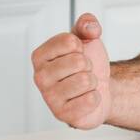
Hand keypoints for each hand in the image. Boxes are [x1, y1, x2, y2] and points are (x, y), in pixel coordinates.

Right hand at [31, 13, 110, 128]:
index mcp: (40, 56)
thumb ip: (87, 24)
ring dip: (92, 82)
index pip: (68, 41)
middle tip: (82, 71)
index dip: (81, 45)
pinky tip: (85, 98)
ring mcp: (50, 98)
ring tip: (84, 85)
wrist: (100, 88)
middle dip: (88, 65)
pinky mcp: (64, 115)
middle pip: (78, 61)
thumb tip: (89, 26)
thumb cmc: (87, 64)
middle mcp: (40, 77)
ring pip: (86, 80)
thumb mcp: (86, 38)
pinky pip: (91, 99)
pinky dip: (95, 97)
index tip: (77, 52)